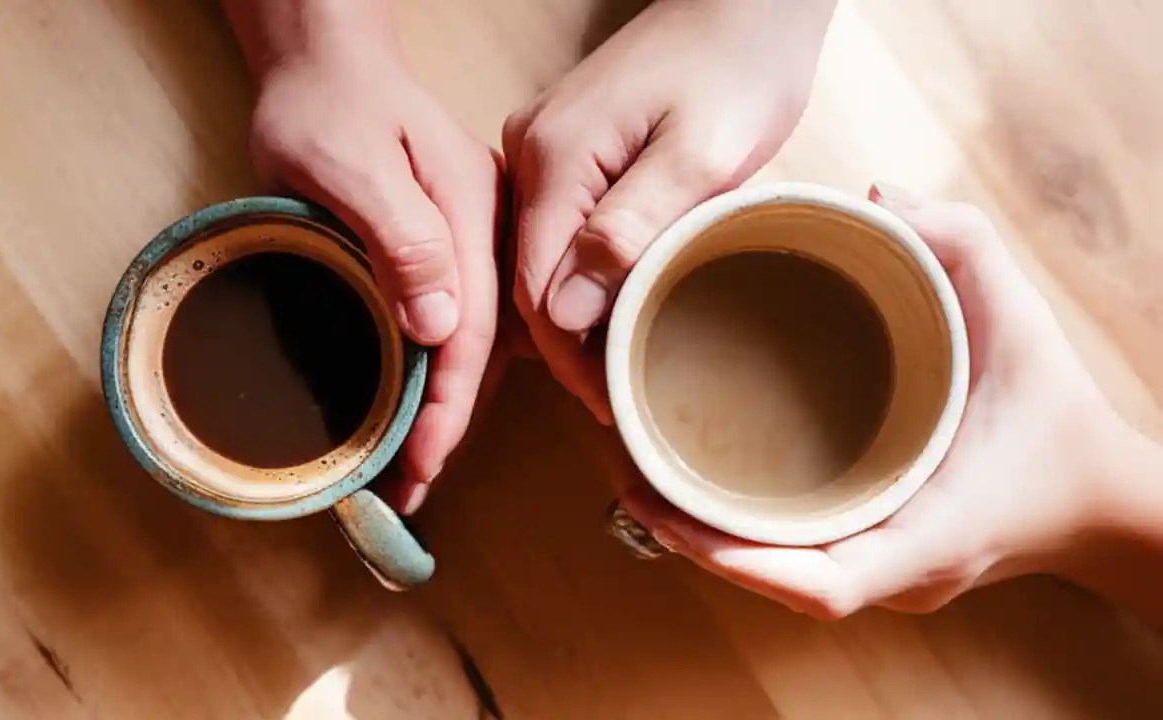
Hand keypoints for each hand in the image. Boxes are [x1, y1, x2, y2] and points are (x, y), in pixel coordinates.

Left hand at [241, 12, 502, 512]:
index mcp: (474, 216)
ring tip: (410, 470)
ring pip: (472, 346)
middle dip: (447, 426)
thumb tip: (440, 324)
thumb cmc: (327, 106)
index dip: (449, 406)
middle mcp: (486, 236)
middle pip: (483, 351)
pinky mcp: (448, 252)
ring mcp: (471, 244)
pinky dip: (435, 377)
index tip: (419, 463)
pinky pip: (453, 326)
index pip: (474, 332)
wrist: (327, 69)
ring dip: (444, 410)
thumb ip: (402, 234)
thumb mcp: (350, 161)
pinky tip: (416, 409)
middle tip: (409, 490)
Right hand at [503, 0, 832, 420]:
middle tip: (617, 401)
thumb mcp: (700, 155)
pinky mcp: (566, 150)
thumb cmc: (738, 68)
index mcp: (554, 157)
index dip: (568, 358)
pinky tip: (612, 310)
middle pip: (528, 277)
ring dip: (573, 318)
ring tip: (618, 370)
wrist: (745, 3)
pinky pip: (556, 231)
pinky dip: (580, 278)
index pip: (535, 286)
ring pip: (540, 259)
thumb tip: (564, 311)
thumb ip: (629, 228)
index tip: (609, 406)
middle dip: (568, 347)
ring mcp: (543, 150)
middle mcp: (530, 153)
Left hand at [620, 184, 1127, 618]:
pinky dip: (733, 533)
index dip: (738, 560)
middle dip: (689, 538)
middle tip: (622, 467)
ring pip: (772, 575)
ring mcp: (882, 576)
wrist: (1096, 495)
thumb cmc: (1055, 419)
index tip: (670, 513)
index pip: (826, 584)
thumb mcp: (1021, 320)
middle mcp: (895, 572)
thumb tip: (879, 199)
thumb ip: (963, 248)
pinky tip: (687, 488)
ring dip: (700, 538)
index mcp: (928, 537)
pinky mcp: (873, 561)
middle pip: (772, 582)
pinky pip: (788, 560)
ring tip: (633, 474)